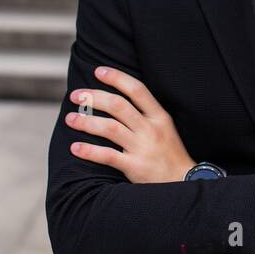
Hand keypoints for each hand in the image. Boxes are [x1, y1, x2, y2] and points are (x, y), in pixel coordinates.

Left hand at [66, 66, 195, 183]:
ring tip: (70, 119)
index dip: (116, 77)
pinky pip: (108, 156)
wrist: (184, 182)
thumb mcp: (165, 127)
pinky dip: (89, 151)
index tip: (98, 71)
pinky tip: (75, 147)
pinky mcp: (135, 167)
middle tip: (76, 96)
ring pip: (110, 128)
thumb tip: (117, 99)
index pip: (137, 90)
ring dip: (86, 121)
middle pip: (118, 106)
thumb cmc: (169, 153)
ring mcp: (143, 148)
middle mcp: (151, 129)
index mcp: (159, 117)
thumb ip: (145, 114)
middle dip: (94, 97)